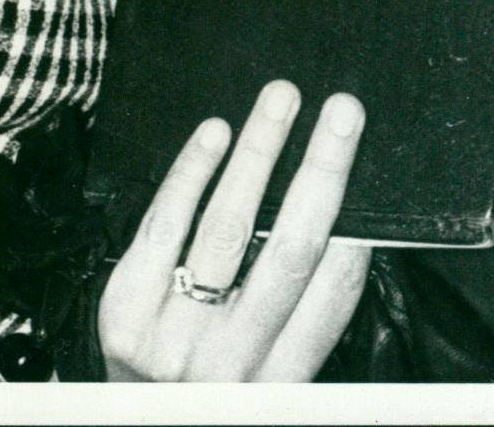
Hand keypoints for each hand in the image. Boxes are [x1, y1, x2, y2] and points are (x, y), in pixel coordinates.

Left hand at [97, 79, 370, 380]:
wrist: (133, 423)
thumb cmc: (213, 382)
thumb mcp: (267, 370)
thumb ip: (297, 311)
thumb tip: (343, 218)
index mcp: (282, 380)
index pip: (331, 296)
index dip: (355, 229)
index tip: (369, 168)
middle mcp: (232, 364)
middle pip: (289, 250)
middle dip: (320, 170)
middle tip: (342, 110)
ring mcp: (173, 339)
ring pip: (227, 226)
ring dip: (259, 151)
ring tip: (281, 98)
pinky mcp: (124, 312)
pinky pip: (163, 226)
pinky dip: (192, 173)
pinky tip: (215, 131)